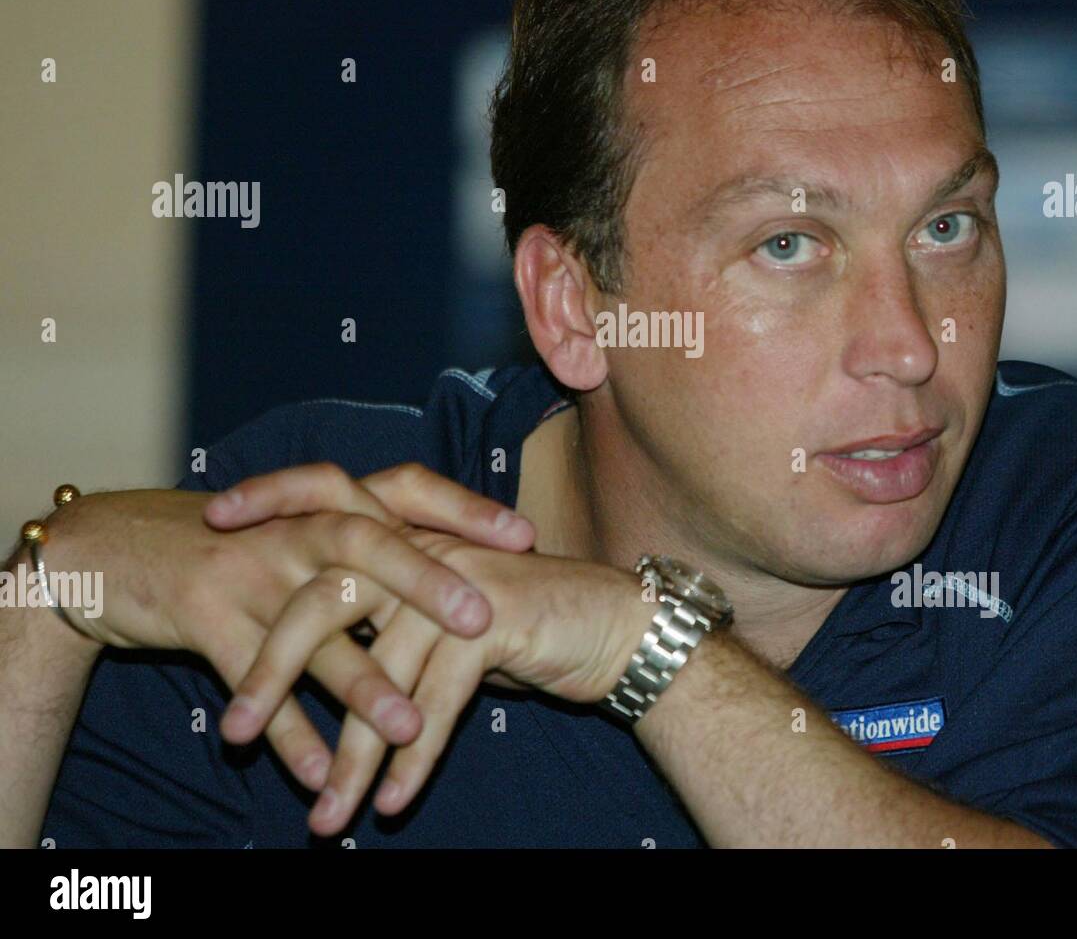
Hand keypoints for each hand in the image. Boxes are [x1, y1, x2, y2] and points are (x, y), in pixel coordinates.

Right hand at [41, 463, 533, 794]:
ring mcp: (247, 572)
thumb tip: (458, 576)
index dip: (464, 508)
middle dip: (424, 581)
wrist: (118, 549)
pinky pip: (252, 680)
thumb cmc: (234, 544)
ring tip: (411, 728)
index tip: (524, 538)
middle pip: (364, 542)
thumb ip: (368, 550)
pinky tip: (322, 774)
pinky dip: (287, 732)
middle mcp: (292, 530)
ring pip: (313, 628)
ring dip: (362, 682)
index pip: (405, 488)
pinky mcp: (201, 618)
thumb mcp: (300, 531)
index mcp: (325, 504)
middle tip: (481, 619)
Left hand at [226, 531, 650, 835]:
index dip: (273, 500)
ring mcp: (459, 581)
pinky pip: (436, 701)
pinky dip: (412, 757)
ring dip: (351, 753)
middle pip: (327, 594)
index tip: (215, 518)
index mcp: (409, 534)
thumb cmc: (526, 629)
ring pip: (381, 669)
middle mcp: (426, 548)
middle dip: (273, 668)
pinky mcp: (495, 621)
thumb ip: (391, 629)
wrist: (617, 630)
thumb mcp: (446, 623)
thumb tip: (329, 672)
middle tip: (231, 733)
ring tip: (325, 819)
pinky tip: (391, 802)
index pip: (327, 505)